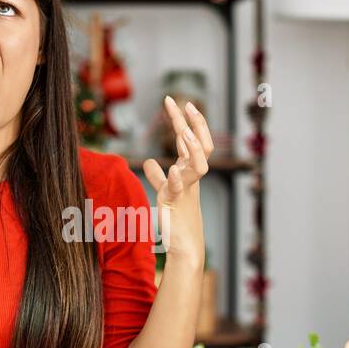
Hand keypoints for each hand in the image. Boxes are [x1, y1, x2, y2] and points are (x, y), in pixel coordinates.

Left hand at [142, 95, 212, 266]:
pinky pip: (178, 189)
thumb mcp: (166, 192)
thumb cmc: (177, 219)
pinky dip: (175, 178)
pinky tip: (171, 169)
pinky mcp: (176, 204)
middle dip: (192, 124)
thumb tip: (149, 161)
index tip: (174, 101)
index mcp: (189, 171)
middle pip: (199, 145)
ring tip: (184, 132)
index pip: (191, 140)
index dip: (185, 120)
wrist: (185, 246)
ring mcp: (186, 190)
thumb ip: (158, 176)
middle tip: (182, 102)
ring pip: (198, 166)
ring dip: (192, 149)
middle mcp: (192, 178)